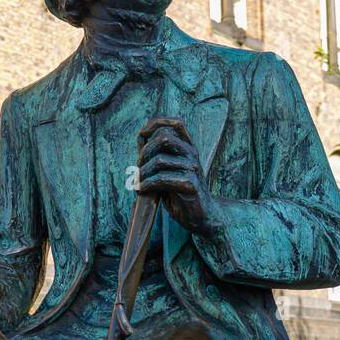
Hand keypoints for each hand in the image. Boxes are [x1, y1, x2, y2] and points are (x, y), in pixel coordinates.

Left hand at [136, 116, 219, 236]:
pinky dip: (147, 184)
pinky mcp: (190, 185)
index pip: (176, 122)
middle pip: (164, 138)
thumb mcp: (169, 170)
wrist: (202, 217)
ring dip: (143, 172)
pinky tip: (142, 189)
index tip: (141, 135)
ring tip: (138, 182)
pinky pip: (162, 179)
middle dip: (145, 152)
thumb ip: (158, 154)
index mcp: (188, 147)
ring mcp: (193, 168)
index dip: (155, 123)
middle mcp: (192, 154)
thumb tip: (141, 136)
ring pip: (159, 160)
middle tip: (138, 168)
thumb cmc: (181, 194)